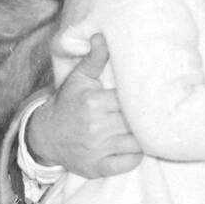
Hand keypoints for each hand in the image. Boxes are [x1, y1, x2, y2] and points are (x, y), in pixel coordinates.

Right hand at [26, 35, 143, 177]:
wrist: (46, 135)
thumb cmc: (68, 103)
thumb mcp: (79, 78)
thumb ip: (95, 58)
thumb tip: (103, 36)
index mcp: (94, 102)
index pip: (131, 100)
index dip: (144, 98)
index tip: (155, 96)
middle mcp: (97, 127)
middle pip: (136, 121)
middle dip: (147, 118)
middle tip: (159, 113)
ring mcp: (98, 149)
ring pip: (137, 143)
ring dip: (146, 137)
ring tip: (151, 129)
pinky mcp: (98, 167)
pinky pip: (128, 163)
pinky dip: (137, 156)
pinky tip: (138, 146)